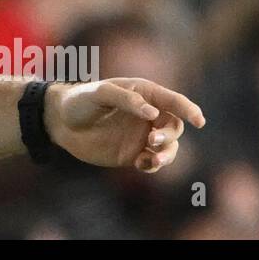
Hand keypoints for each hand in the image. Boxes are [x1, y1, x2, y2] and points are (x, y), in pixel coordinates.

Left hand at [44, 77, 204, 172]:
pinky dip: (153, 165)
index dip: (189, 110)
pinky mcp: (133, 153)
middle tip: (152, 139)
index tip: (199, 121)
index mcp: (143, 94)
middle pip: (174, 126)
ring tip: (152, 159)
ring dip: (167, 154)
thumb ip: (126, 99)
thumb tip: (153, 113)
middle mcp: (147, 115)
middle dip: (170, 135)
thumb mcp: (99, 94)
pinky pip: (153, 162)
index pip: (173, 101)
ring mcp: (141, 135)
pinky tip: (141, 164)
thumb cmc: (79, 100)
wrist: (59, 121)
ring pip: (169, 147)